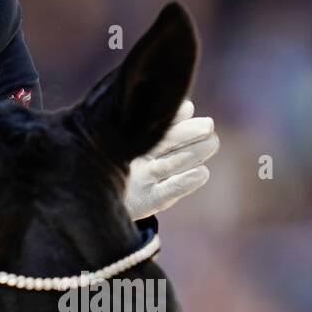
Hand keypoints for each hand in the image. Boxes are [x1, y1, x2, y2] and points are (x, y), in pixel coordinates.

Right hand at [124, 99, 218, 220]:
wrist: (98, 204)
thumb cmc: (127, 168)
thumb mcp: (139, 145)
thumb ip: (166, 126)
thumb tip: (188, 107)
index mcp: (130, 142)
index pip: (156, 127)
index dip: (174, 118)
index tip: (188, 108)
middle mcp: (134, 160)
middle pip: (165, 142)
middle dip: (189, 132)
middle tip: (208, 126)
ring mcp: (141, 181)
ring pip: (172, 163)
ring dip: (196, 151)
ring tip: (212, 141)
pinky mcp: (149, 201)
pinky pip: (171, 189)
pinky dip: (187, 181)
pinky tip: (202, 172)